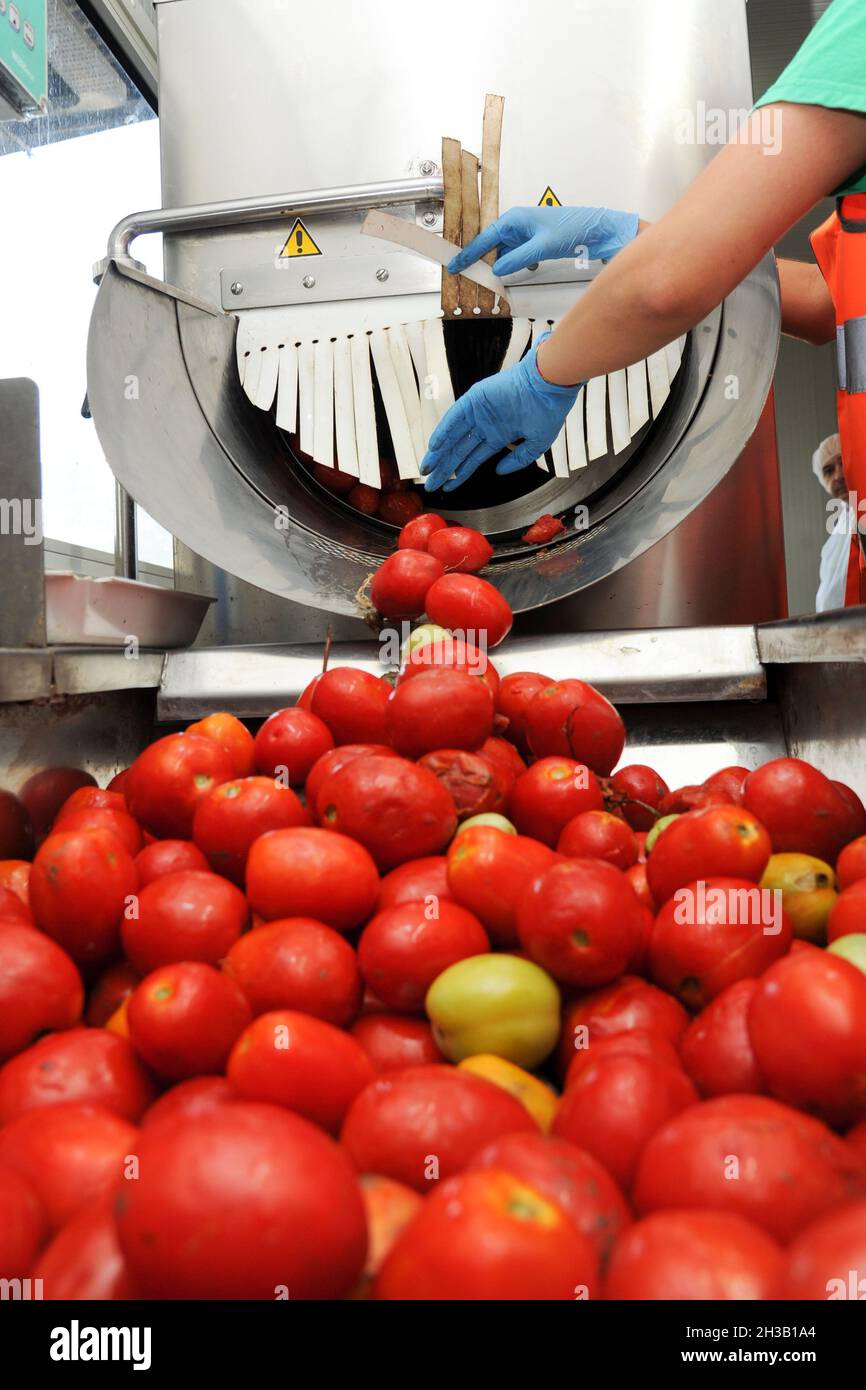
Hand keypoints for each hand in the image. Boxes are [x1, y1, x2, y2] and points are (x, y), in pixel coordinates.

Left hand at [420, 341, 579, 491]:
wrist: (551, 385)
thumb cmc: (549, 410)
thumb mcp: (537, 444)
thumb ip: (518, 460)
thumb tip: (498, 471)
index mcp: (499, 435)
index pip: (473, 458)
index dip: (460, 473)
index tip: (448, 487)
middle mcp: (486, 425)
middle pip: (459, 451)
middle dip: (444, 468)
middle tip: (430, 484)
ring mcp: (479, 412)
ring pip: (453, 436)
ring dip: (439, 453)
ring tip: (427, 470)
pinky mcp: (474, 400)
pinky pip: (454, 418)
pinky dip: (443, 432)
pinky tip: (434, 447)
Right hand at [447, 205, 639, 276]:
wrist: (597, 230)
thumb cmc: (573, 228)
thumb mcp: (542, 247)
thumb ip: (517, 260)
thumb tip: (497, 270)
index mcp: (514, 219)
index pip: (484, 238)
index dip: (468, 253)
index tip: (455, 264)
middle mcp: (517, 224)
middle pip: (490, 245)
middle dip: (478, 260)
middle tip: (465, 275)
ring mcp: (525, 234)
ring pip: (502, 253)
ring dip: (495, 266)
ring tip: (482, 278)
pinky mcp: (533, 243)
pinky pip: (514, 256)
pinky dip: (509, 266)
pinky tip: (507, 275)